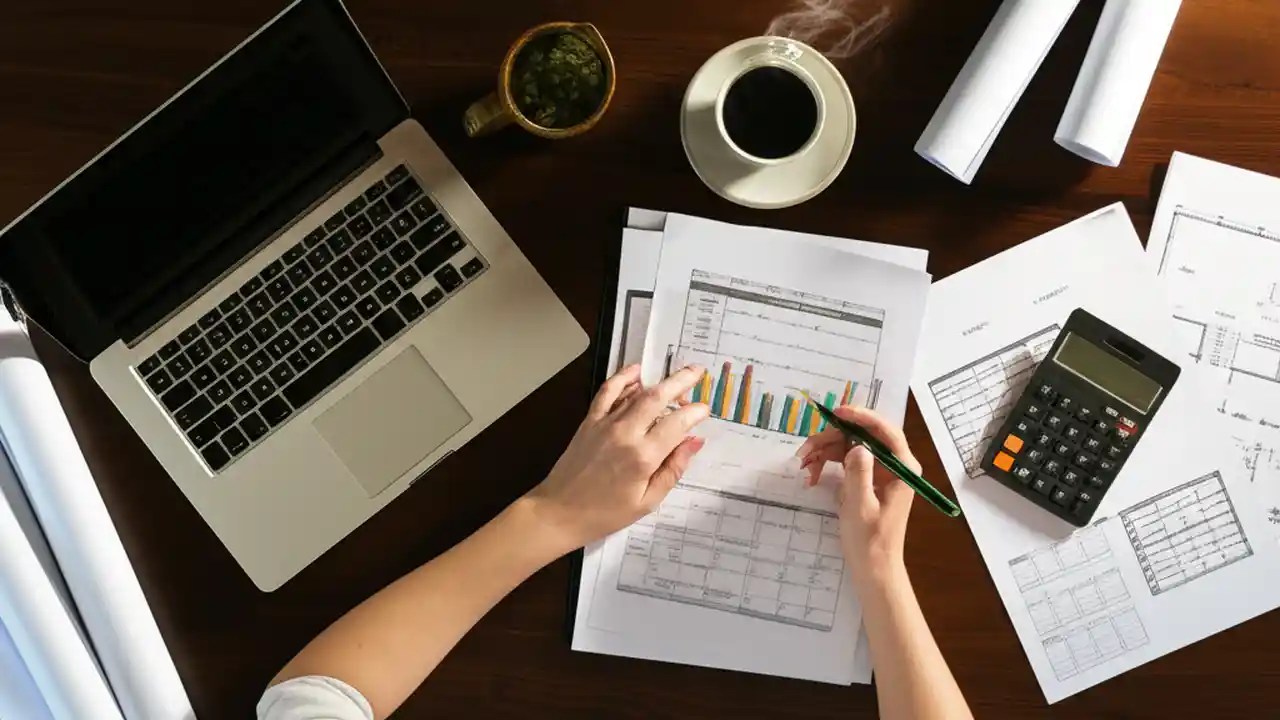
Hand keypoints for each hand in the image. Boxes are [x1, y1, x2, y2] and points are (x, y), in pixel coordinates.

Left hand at [525, 364, 710, 550]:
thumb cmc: (606, 514)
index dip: (695, 412)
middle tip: (698, 372)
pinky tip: (636, 371)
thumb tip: (694, 442)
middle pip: (658, 396)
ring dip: (658, 382)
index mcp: (643, 457)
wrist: (559, 511)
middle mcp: (625, 434)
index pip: (677, 423)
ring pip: (636, 392)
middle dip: (681, 381)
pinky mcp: (589, 421)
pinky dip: (622, 378)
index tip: (705, 410)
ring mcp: (605, 424)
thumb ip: (673, 469)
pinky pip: (607, 392)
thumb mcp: (647, 501)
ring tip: (676, 379)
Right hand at [796, 406, 919, 581]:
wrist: (873, 569)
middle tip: (805, 450)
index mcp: (902, 469)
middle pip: (862, 436)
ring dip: (824, 452)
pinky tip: (811, 476)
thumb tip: (857, 445)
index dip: (862, 417)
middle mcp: (894, 466)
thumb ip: (859, 473)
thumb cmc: (870, 541)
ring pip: (850, 447)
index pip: (886, 431)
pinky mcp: (867, 480)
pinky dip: (827, 465)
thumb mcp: (861, 507)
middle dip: (832, 439)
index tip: (837, 413)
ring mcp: (880, 472)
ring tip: (803, 465)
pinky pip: (846, 462)